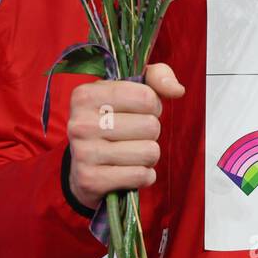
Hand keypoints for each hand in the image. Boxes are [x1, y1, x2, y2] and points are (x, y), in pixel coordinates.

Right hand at [66, 62, 184, 209]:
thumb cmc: (111, 120)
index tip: (140, 110)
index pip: (146, 97)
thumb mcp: (129, 89)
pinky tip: (129, 170)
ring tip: (131, 152)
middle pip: (150, 126)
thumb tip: (177, 90)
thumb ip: (157, 77)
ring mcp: (83, 153)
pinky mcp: (91, 180)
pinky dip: (144, 175)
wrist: (81, 166)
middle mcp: (80, 123)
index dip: (153, 105)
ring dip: (149, 155)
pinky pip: (140, 175)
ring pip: (149, 152)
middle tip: (134, 134)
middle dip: (151, 132)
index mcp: (87, 95)